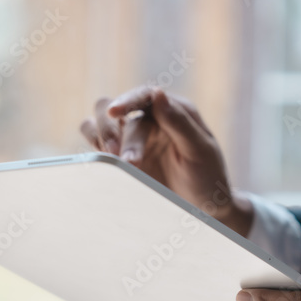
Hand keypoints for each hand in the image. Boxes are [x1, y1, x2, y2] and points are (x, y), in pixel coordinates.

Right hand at [79, 86, 253, 235]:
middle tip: (122, 159)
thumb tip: (157, 92)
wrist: (202, 208)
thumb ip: (179, 122)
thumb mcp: (200, 150)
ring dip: (100, 137)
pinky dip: (93, 148)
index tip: (115, 112)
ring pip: (97, 121)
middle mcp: (148, 119)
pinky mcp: (119, 156)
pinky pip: (96, 143)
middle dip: (111, 130)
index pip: (144, 96)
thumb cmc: (207, 176)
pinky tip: (104, 163)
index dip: (126, 100)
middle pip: (113, 107)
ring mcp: (131, 137)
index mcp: (171, 111)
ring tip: (113, 161)